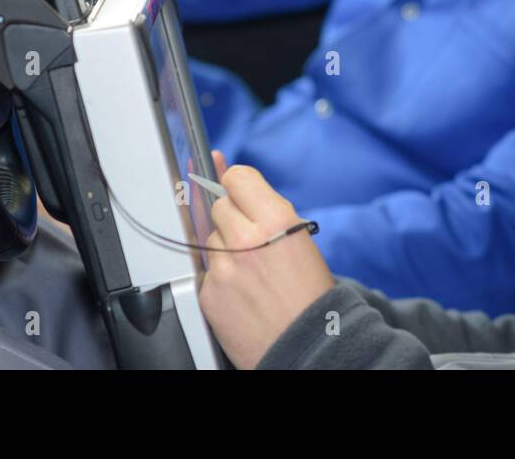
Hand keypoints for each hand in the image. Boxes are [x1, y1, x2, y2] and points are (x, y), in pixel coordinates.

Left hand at [198, 151, 334, 368]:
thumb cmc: (309, 291)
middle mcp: (245, 238)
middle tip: (254, 241)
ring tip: (252, 271)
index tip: (240, 193)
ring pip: (210, 238)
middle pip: (219, 206)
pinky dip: (219, 276)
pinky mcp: (209, 293)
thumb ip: (264, 206)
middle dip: (233, 218)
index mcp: (275, 219)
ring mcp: (223, 267)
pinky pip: (205, 270)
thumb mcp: (299, 236)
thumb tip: (226, 171)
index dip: (239, 186)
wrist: (308, 344)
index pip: (237, 178)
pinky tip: (241, 290)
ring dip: (224, 248)